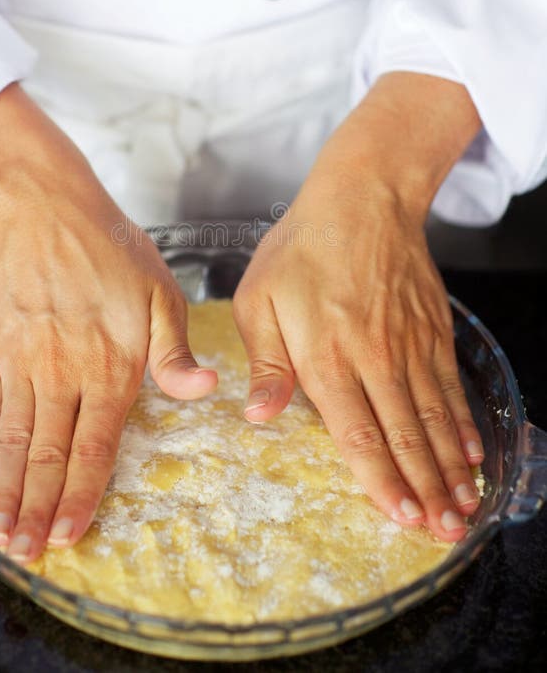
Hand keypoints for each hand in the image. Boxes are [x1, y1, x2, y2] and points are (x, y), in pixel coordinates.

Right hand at [0, 85, 216, 562]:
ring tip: (0, 534)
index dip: (80, 495)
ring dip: (7, 493)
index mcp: (109, 366)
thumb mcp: (161, 293)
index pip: (93, 446)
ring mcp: (22, 364)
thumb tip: (204, 392)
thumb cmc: (110, 250)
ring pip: (13, 442)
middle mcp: (62, 374)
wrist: (46, 209)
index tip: (70, 535)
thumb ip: (175, 352)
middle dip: (38, 511)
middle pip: (47, 456)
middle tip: (28, 555)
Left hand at [233, 73, 484, 540]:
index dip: (380, 480)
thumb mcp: (260, 297)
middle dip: (424, 490)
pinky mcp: (432, 330)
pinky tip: (472, 452)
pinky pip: (450, 385)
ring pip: (434, 418)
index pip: (357, 433)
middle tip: (442, 532)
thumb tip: (258, 415)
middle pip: (404, 436)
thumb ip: (265, 361)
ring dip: (449, 467)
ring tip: (463, 508)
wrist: (362, 197)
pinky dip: (463, 422)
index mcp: (327, 357)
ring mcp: (410, 345)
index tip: (399, 517)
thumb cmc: (302, 248)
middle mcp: (375, 358)